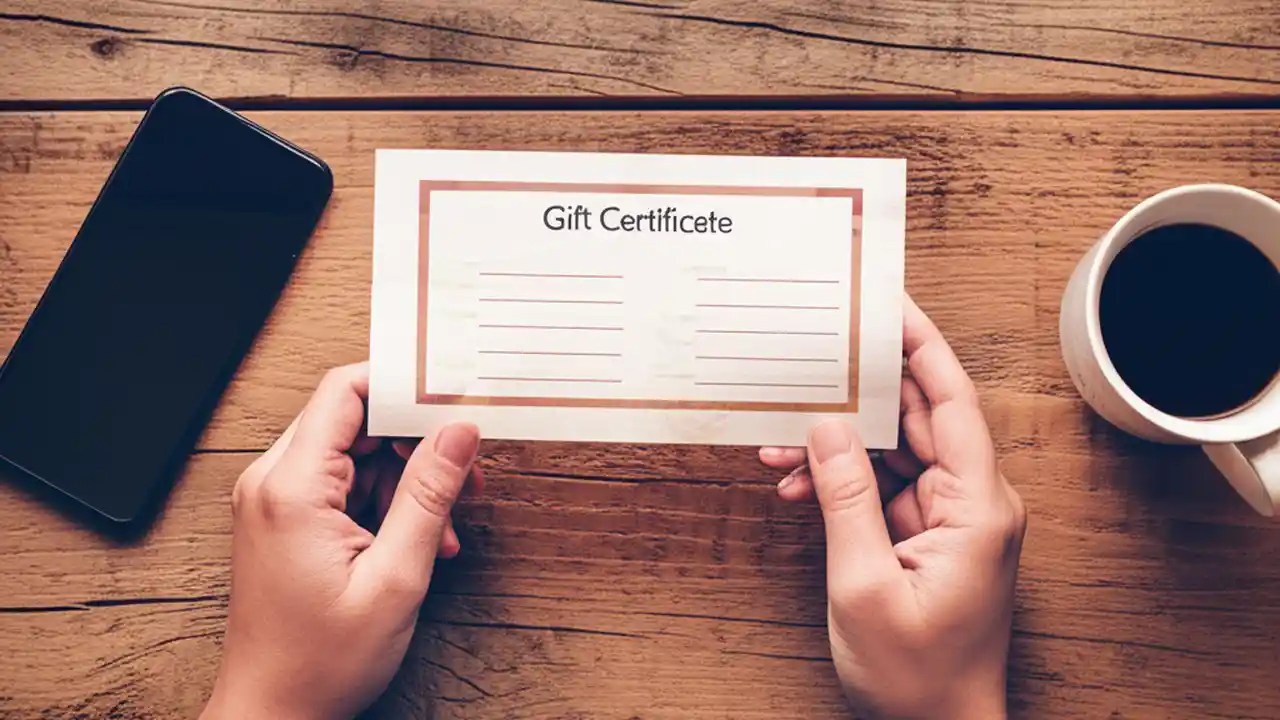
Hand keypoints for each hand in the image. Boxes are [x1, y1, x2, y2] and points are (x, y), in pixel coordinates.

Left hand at [201, 362, 482, 719]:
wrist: (274, 714)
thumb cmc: (319, 662)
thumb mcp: (395, 577)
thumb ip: (428, 495)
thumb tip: (458, 432)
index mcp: (292, 488)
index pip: (346, 391)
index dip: (403, 386)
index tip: (450, 400)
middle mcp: (273, 483)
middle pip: (356, 420)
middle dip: (417, 443)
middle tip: (462, 478)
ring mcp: (276, 501)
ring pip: (357, 453)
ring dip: (407, 480)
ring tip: (440, 529)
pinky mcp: (286, 520)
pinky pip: (345, 485)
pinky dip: (386, 503)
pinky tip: (416, 541)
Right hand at [760, 295, 1026, 719]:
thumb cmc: (915, 676)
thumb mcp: (862, 583)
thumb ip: (845, 497)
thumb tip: (826, 427)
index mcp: (978, 507)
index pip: (950, 400)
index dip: (920, 345)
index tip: (888, 303)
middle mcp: (973, 503)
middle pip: (917, 418)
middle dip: (859, 391)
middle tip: (815, 356)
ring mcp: (952, 520)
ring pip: (893, 452)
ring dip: (839, 444)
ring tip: (781, 441)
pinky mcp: (929, 537)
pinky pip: (884, 488)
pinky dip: (843, 482)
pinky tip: (799, 485)